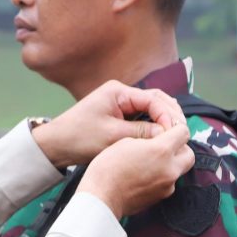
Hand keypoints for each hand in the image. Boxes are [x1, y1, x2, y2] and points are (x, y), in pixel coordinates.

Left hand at [32, 81, 186, 168]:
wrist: (55, 145)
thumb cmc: (79, 138)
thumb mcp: (113, 136)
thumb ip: (143, 132)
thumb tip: (168, 134)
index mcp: (118, 91)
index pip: (154, 99)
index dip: (168, 115)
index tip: (176, 132)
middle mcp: (121, 93)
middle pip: (156, 100)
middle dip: (169, 115)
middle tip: (181, 134)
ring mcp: (119, 103)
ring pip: (150, 108)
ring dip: (163, 121)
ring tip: (174, 137)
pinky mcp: (118, 114)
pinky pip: (142, 117)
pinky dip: (153, 125)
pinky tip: (161, 138)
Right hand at [77, 123, 193, 218]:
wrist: (101, 197)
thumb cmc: (107, 168)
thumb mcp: (125, 142)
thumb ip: (147, 138)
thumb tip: (156, 140)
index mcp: (161, 150)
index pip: (183, 132)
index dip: (175, 128)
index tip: (166, 129)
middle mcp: (170, 169)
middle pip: (189, 154)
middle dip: (179, 148)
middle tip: (163, 146)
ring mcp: (167, 185)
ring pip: (179, 170)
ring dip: (170, 164)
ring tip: (150, 162)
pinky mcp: (160, 197)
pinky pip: (168, 183)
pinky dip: (161, 177)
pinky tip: (144, 175)